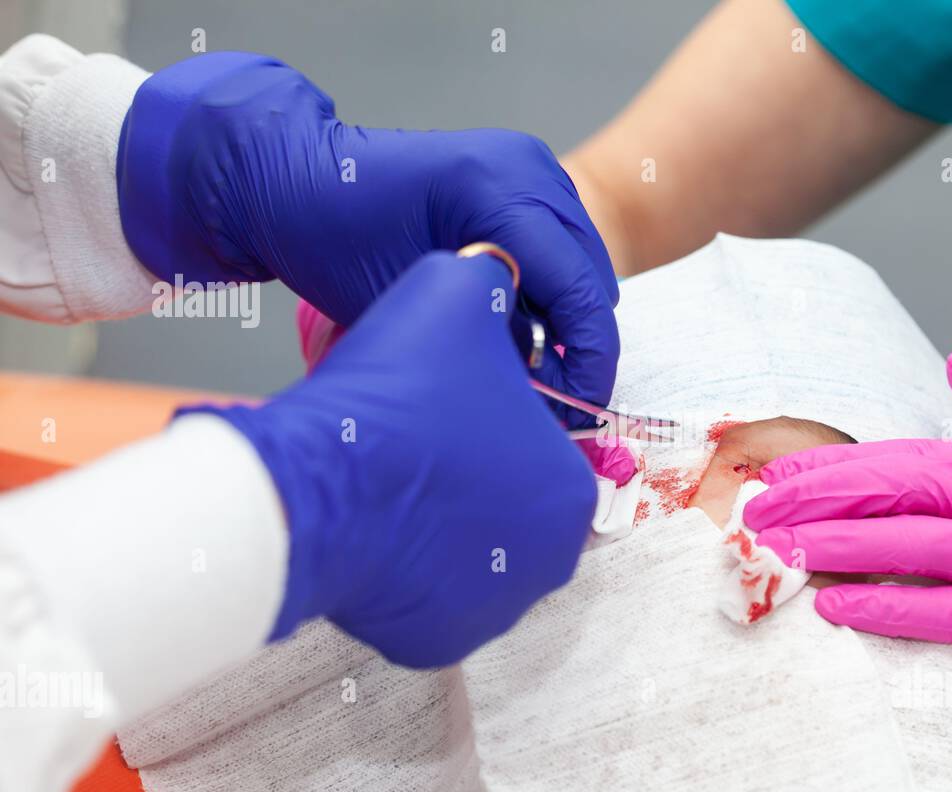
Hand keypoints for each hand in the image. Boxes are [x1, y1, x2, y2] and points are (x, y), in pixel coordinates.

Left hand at [117, 52, 619, 427]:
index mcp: (497, 192)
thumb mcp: (411, 303)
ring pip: (585, 263)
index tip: (579, 409)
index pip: (580, 291)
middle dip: (582, 343)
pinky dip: (552, 286)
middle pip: (594, 277)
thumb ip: (489, 338)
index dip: (590, 360)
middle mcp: (527, 168)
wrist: (298, 178)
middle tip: (552, 397)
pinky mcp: (524, 173)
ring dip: (569, 316)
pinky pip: (563, 243)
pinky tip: (521, 315)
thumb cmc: (332, 238)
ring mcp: (530, 164)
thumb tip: (544, 387)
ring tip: (532, 359)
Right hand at [181, 252, 596, 666]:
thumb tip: (498, 271)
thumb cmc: (394, 396)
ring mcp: (494, 612)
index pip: (539, 451)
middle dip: (470, 481)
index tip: (444, 410)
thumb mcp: (454, 295)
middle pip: (510, 508)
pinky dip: (406, 575)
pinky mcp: (437, 644)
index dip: (490, 424)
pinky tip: (374, 533)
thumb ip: (493, 282)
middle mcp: (551, 562)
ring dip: (440, 528)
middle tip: (414, 449)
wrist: (311, 485)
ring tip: (389, 488)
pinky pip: (428, 601)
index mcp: (570, 487)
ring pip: (471, 557)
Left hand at [745, 349, 951, 741]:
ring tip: (776, 548)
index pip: (907, 456)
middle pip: (892, 493)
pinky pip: (935, 613)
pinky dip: (880, 608)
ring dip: (831, 548)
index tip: (783, 471)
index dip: (837, 465)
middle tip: (758, 508)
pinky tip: (834, 604)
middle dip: (815, 498)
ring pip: (903, 549)